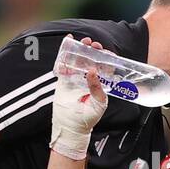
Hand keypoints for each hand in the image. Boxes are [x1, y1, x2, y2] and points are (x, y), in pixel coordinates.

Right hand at [50, 36, 109, 159]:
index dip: (104, 58)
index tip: (105, 51)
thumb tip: (92, 71)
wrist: (71, 126)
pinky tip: (67, 43)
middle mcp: (88, 79)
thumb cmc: (88, 118)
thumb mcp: (98, 103)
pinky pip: (64, 64)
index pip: (103, 67)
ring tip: (83, 42)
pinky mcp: (64, 80)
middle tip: (93, 45)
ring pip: (78, 60)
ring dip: (80, 49)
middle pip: (90, 60)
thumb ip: (96, 88)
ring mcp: (75, 78)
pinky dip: (65, 54)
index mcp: (99, 84)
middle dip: (92, 51)